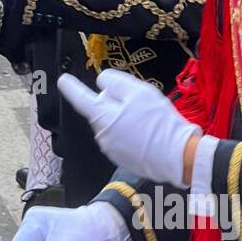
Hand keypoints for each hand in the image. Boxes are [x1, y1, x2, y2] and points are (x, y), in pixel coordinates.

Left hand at [58, 70, 199, 188]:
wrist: (178, 157)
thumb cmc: (158, 122)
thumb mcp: (138, 92)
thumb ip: (115, 83)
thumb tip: (101, 83)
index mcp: (102, 117)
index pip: (80, 98)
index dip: (71, 87)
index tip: (63, 80)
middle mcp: (101, 135)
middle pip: (102, 110)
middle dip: (114, 102)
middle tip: (138, 101)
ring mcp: (112, 150)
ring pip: (113, 124)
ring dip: (124, 118)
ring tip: (149, 119)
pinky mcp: (124, 159)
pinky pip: (122, 139)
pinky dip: (131, 133)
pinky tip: (149, 132)